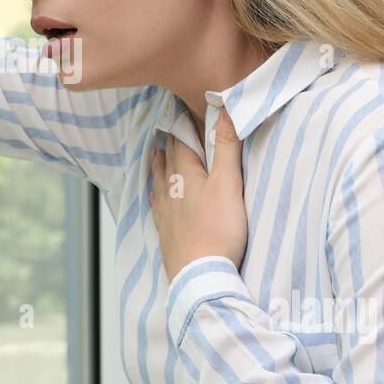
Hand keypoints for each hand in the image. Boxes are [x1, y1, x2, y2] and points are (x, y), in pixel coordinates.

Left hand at [149, 110, 249, 281]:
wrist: (199, 277)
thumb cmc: (217, 230)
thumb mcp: (228, 184)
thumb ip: (226, 147)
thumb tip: (225, 109)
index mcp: (184, 173)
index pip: (180, 139)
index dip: (182, 122)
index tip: (181, 106)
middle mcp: (169, 189)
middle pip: (168, 158)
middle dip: (170, 140)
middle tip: (170, 125)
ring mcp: (164, 211)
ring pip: (158, 180)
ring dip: (159, 163)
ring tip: (156, 152)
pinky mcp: (166, 232)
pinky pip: (157, 206)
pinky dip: (157, 194)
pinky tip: (155, 198)